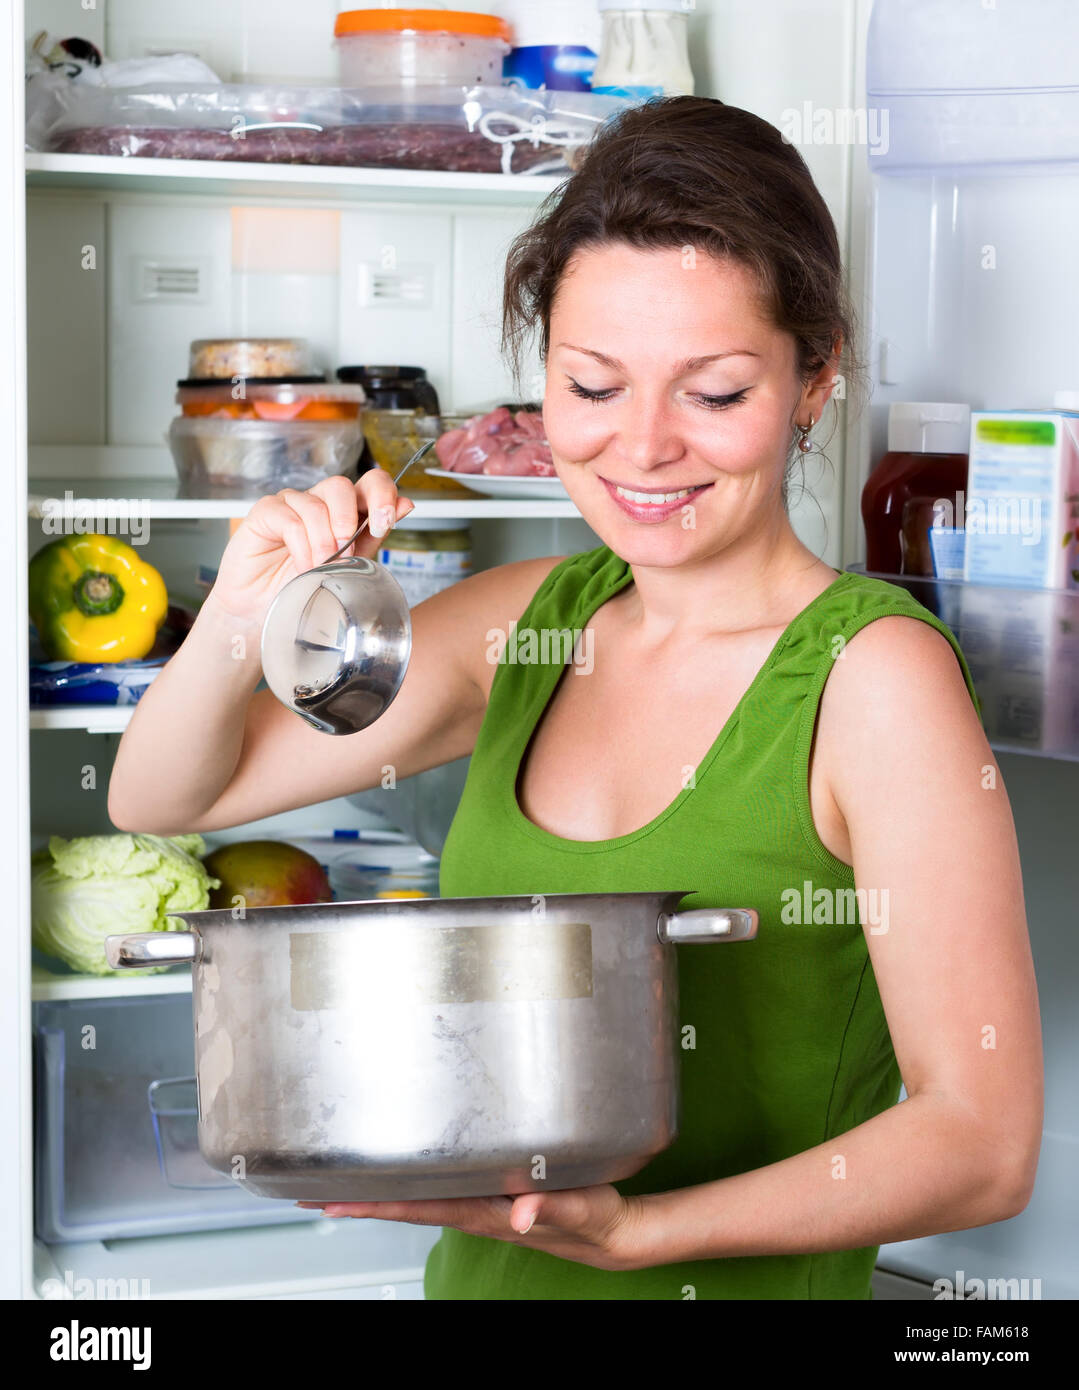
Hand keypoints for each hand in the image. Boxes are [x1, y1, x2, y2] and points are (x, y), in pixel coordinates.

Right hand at [209, 470, 414, 627]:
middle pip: (341, 485)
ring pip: (315, 504)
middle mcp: (320, 501)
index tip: (386, 523)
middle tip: (345, 553)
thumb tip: (407, 504)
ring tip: (320, 569)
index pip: (370, 482)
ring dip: (323, 541)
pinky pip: (289, 518)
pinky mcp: (266, 511)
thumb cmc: (306, 585)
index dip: (382, 496)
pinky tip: (302, 567)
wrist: (267, 610)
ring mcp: (291, 503)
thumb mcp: (350, 563)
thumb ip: (374, 534)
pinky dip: (301, 547)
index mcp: (346, 510)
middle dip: (348, 520)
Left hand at [296, 1184, 651, 1272]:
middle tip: (312, 1194)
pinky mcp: (490, 1197)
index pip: (418, 1207)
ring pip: (418, 1199)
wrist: (610, 1234)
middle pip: (405, 1206)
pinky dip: (412, 1185)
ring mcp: (479, 1206)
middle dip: (358, 1202)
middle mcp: (473, 1211)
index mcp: (484, 1212)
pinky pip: (440, 1190)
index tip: (333, 1203)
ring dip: (378, 1195)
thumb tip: (521, 1214)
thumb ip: (549, 1204)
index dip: (375, 1204)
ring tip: (341, 1186)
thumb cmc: (592, 1218)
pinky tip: (402, 1173)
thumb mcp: (576, 1207)